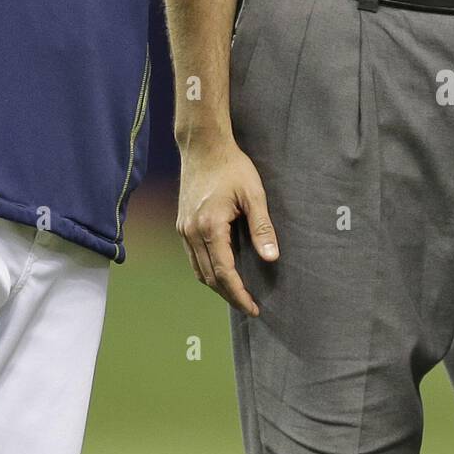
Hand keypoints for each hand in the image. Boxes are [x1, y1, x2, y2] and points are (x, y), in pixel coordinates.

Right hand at [176, 133, 278, 315]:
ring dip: (216, 285)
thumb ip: (262, 228)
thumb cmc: (231, 166)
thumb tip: (271, 258)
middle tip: (248, 306)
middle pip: (209, 277)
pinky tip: (221, 270)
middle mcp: (191, 232)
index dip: (239, 294)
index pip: (224, 273)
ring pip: (198, 270)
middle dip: (229, 295)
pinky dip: (206, 270)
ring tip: (237, 293)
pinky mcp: (182, 223)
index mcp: (210, 227)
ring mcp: (183, 228)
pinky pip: (192, 257)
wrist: (203, 145)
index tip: (253, 308)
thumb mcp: (254, 194)